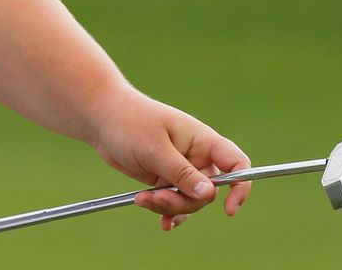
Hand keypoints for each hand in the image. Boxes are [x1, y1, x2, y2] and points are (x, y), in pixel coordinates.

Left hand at [89, 89, 250, 231]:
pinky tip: (161, 222)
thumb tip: (209, 194)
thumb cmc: (130, 122)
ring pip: (189, 201)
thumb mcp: (155, 148)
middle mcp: (195, 156)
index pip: (236, 163)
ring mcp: (180, 169)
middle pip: (208, 192)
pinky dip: (166, 211)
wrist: (101, 118)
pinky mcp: (164, 179)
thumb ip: (181, 172)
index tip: (228, 209)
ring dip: (170, 207)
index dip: (239, 186)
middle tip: (159, 198)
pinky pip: (174, 202)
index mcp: (202, 141)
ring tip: (143, 200)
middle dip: (185, 202)